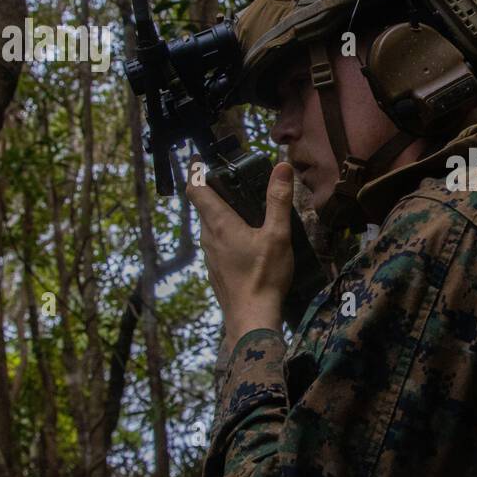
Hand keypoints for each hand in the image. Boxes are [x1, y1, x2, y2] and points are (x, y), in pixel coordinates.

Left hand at [187, 161, 295, 342]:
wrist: (252, 318)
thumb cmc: (264, 276)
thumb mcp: (277, 235)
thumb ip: (278, 200)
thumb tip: (282, 167)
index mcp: (219, 223)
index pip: (195, 189)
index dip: (195, 171)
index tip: (198, 158)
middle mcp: (208, 237)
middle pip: (203, 206)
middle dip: (214, 190)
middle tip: (233, 179)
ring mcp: (210, 256)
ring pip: (210, 226)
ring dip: (221, 213)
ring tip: (243, 208)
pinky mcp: (216, 270)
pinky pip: (217, 244)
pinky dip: (226, 233)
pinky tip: (246, 241)